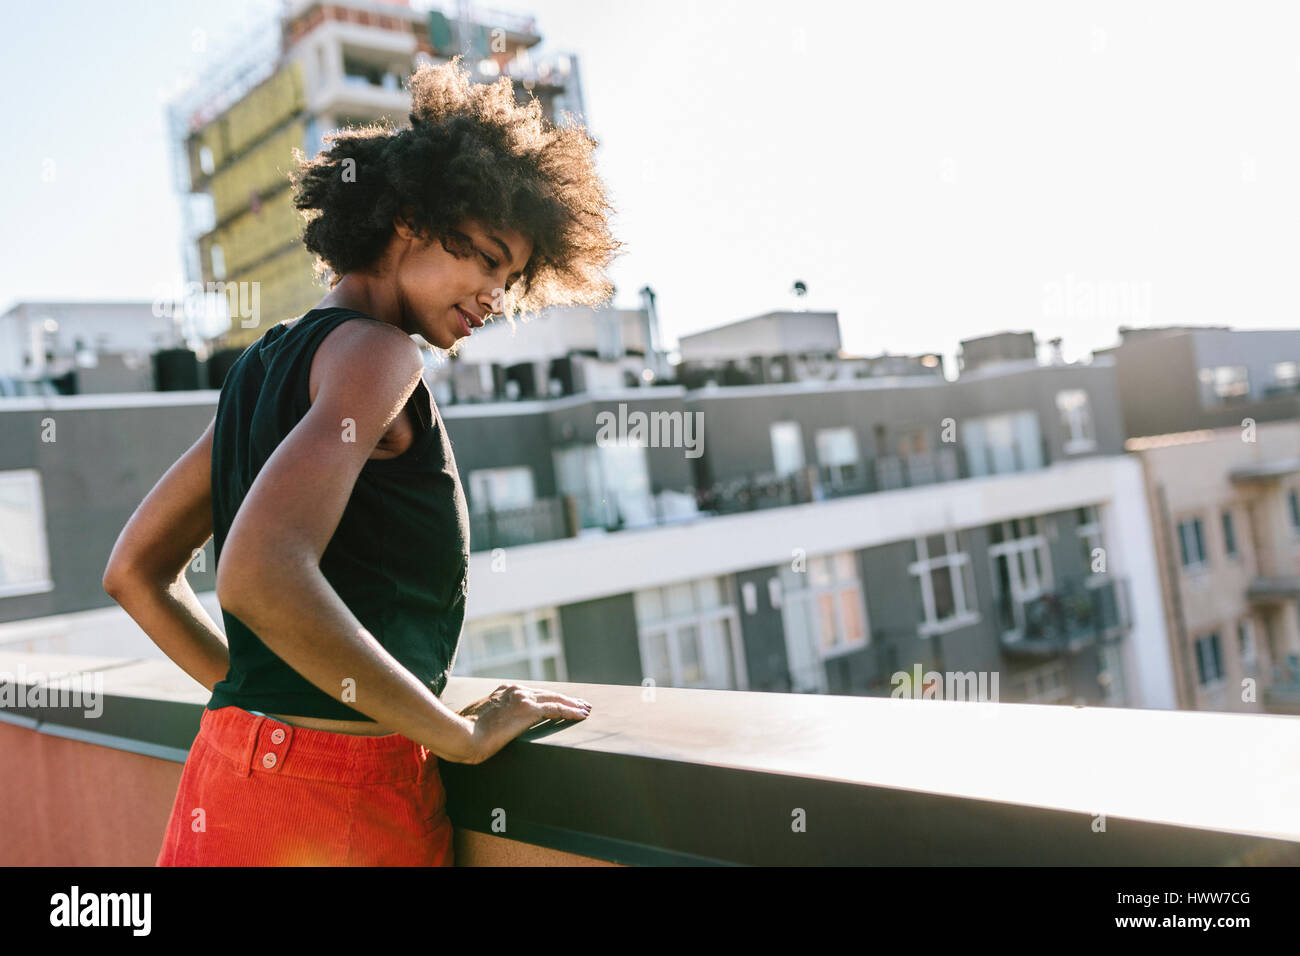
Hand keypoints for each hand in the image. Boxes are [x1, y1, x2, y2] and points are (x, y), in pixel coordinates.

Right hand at [457, 683, 590, 763]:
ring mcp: (522, 698)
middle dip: (565, 698)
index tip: (558, 701)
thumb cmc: (462, 733)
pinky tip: (582, 715)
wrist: (459, 734)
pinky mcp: (528, 710)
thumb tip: (486, 728)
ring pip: (555, 699)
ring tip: (586, 709)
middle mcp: (515, 690)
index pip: (532, 693)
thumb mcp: (476, 720)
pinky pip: (556, 709)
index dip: (548, 697)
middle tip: (581, 703)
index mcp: (503, 691)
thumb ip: (487, 718)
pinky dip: (571, 711)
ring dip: (573, 704)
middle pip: (547, 693)